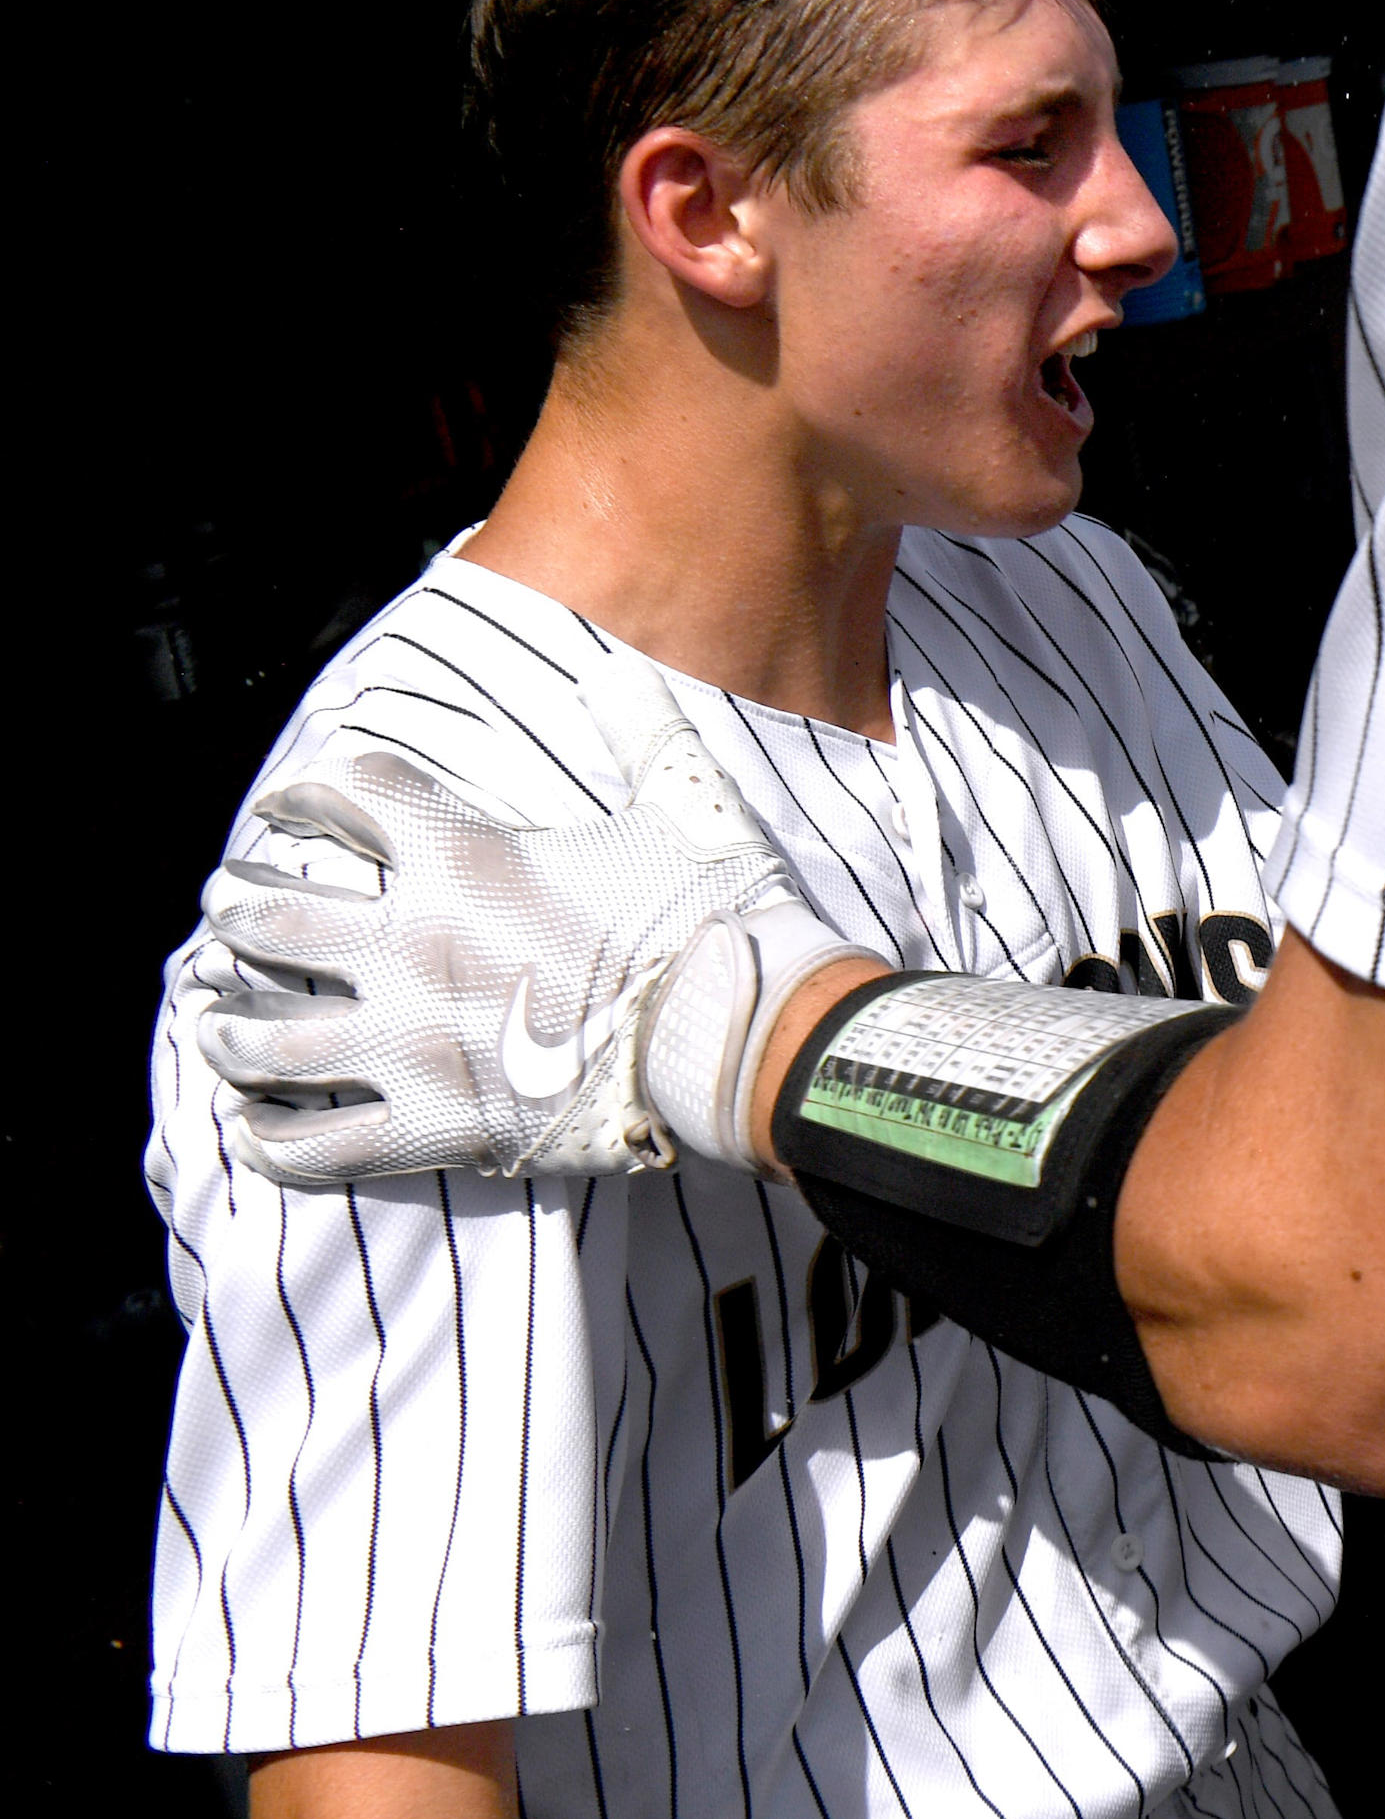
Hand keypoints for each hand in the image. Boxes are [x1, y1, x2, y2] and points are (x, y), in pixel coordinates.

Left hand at [188, 651, 875, 1184]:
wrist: (735, 1033)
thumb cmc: (710, 918)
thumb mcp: (684, 803)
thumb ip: (641, 731)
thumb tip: (617, 672)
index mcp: (466, 862)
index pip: (351, 799)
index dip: (309, 793)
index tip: (288, 803)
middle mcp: (414, 948)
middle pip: (274, 920)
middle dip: (237, 910)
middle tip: (226, 908)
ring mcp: (412, 1044)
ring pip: (270, 1039)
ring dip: (229, 1025)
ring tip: (214, 1016)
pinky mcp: (432, 1128)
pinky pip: (314, 1146)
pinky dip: (271, 1140)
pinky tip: (254, 1125)